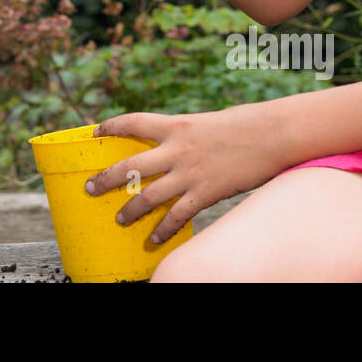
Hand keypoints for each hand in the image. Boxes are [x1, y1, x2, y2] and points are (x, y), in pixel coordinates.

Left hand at [82, 106, 289, 244]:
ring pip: (149, 195)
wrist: (271, 135)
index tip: (94, 133)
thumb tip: (167, 150)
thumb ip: (182, 136)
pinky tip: (154, 240)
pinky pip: (177, 216)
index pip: (133, 122)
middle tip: (89, 187)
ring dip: (130, 210)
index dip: (111, 127)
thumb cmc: (240, 126)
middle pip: (130, 165)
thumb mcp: (203, 123)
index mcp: (176, 125)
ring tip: (119, 219)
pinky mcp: (205, 193)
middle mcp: (177, 148)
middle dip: (106, 178)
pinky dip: (163, 230)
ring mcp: (190, 172)